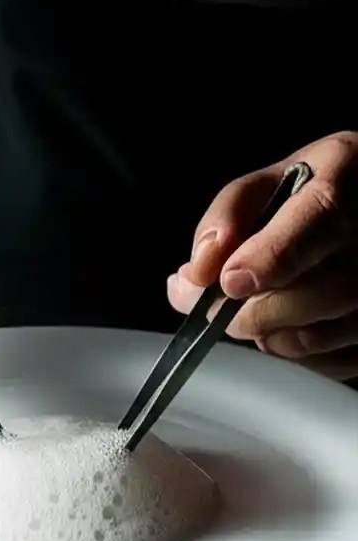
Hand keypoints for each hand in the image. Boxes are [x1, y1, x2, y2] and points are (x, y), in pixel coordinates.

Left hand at [169, 131, 356, 379]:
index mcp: (345, 179)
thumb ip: (227, 219)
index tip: (229, 281)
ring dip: (270, 335)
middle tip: (211, 308)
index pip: (322, 220)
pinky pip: (337, 360)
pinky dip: (296, 353)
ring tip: (250, 311)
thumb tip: (197, 273)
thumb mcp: (266, 183)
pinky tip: (283, 326)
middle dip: (251, 312)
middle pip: (325, 291)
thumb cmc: (309, 191)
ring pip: (327, 334)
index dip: (271, 259)